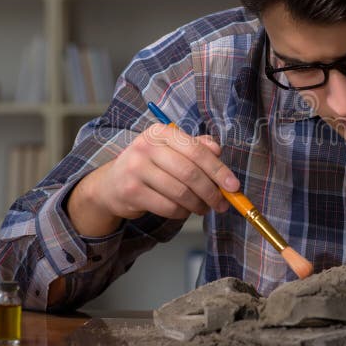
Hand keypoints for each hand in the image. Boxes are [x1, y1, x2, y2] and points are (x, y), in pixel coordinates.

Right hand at [67, 123, 239, 236]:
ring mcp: (136, 169)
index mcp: (161, 132)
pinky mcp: (131, 191)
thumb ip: (196, 147)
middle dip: (211, 192)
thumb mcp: (170, 150)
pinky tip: (183, 210)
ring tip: (203, 208)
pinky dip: (182, 212)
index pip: (196, 150)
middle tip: (222, 204)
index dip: (218, 170)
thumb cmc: (150, 166)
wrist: (112, 184)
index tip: (233, 186)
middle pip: (190, 173)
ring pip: (180, 193)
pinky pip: (168, 206)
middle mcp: (146, 147)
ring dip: (198, 205)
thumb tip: (218, 151)